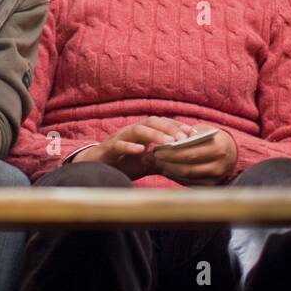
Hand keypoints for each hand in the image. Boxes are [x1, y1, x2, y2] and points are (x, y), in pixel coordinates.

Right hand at [74, 117, 194, 179]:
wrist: (97, 168)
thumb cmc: (123, 163)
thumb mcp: (146, 162)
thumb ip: (160, 159)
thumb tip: (182, 163)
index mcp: (142, 132)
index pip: (162, 123)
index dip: (177, 126)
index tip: (193, 134)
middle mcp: (131, 131)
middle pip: (152, 122)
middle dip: (169, 128)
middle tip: (184, 138)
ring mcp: (120, 138)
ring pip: (138, 130)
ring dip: (154, 135)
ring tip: (168, 143)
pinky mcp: (109, 149)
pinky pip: (119, 145)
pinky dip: (130, 147)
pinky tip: (141, 151)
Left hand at [149, 127, 237, 186]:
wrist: (231, 154)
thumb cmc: (213, 138)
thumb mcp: (205, 130)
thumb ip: (190, 131)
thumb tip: (173, 134)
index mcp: (218, 148)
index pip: (190, 153)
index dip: (172, 153)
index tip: (157, 149)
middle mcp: (218, 166)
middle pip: (186, 168)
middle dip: (167, 162)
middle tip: (153, 157)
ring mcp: (214, 178)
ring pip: (186, 177)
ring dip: (168, 170)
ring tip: (156, 162)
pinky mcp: (209, 186)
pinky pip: (188, 183)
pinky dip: (174, 176)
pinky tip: (165, 169)